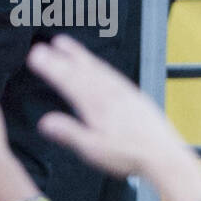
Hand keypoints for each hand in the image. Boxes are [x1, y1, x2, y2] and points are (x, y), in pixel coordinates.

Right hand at [27, 35, 188, 179]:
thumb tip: (44, 122)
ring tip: (64, 44)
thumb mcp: (94, 150)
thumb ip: (69, 133)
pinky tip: (96, 65)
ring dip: (78, 55)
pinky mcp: (134, 95)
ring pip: (96, 67)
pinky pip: (111, 72)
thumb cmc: (129, 156)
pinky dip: (98, 64)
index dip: (50, 67)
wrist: (165, 156)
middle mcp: (108, 93)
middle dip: (59, 57)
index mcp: (96, 105)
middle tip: (43, 46)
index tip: (35, 55)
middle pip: (79, 70)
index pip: (67, 81)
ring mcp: (122, 91)